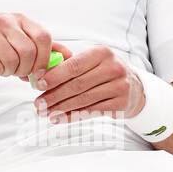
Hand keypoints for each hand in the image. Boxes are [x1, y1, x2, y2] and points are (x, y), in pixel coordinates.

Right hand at [0, 14, 70, 78]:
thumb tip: (67, 55)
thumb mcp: (15, 35)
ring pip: (12, 61)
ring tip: (2, 68)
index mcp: (19, 19)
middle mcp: (6, 21)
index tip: (40, 72)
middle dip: (26, 69)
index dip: (46, 58)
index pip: (43, 37)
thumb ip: (40, 45)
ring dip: (9, 72)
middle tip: (18, 72)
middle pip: (29, 52)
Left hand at [26, 45, 144, 122]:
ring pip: (83, 100)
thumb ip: (69, 64)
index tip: (39, 84)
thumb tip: (40, 75)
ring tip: (45, 113)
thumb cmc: (104, 72)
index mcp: (102, 53)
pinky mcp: (121, 104)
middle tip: (38, 104)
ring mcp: (119, 87)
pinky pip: (91, 112)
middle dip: (54, 95)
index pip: (74, 65)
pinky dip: (72, 116)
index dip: (55, 76)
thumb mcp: (92, 60)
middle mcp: (113, 68)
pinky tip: (59, 118)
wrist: (133, 87)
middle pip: (77, 84)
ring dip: (61, 108)